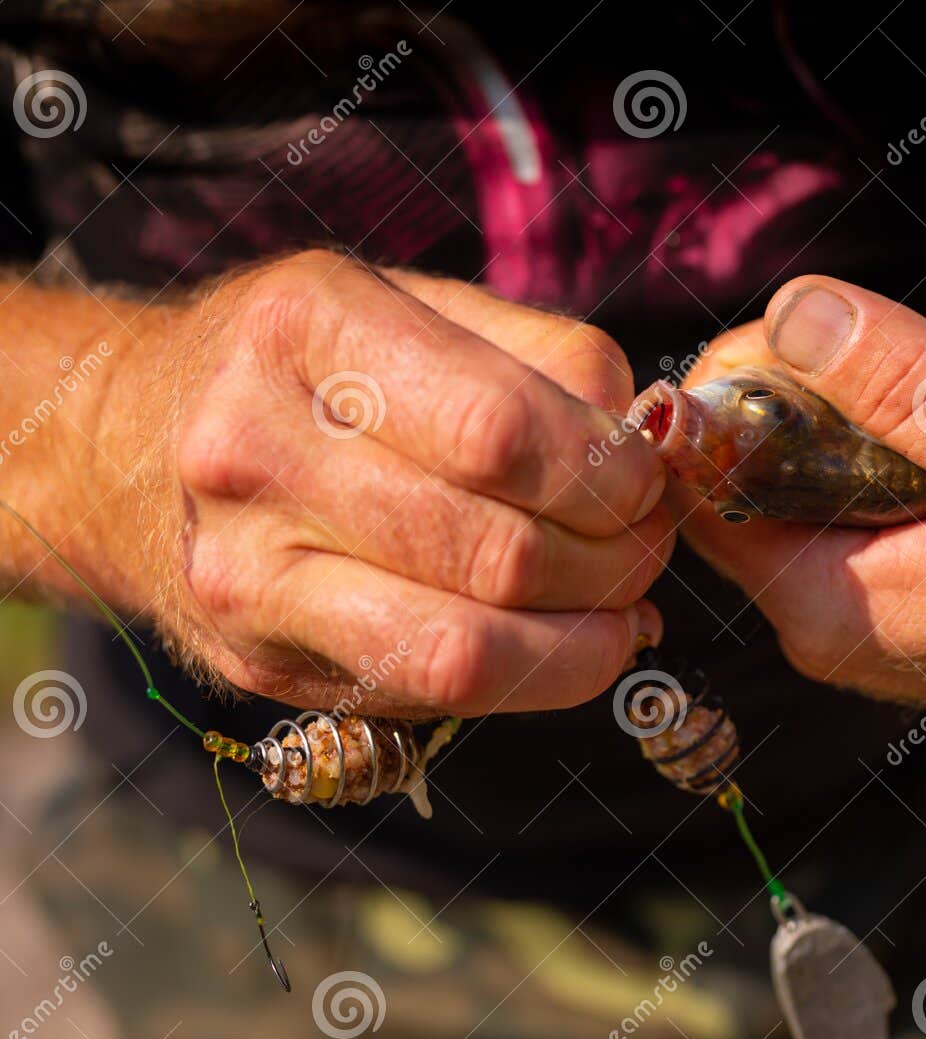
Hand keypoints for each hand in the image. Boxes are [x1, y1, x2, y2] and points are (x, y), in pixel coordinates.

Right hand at [103, 251, 670, 715]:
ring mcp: (246, 569)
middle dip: (616, 556)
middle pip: (498, 547)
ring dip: (589, 634)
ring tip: (626, 601)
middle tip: (648, 540)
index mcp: (306, 329)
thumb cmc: (303, 367)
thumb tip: (653, 444)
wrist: (118, 445)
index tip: (647, 476)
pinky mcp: (261, 658)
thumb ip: (543, 355)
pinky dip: (539, 678)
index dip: (608, 469)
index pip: (499, 429)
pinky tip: (580, 646)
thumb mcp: (409, 305)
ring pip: (467, 645)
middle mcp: (255, 449)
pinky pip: (431, 692)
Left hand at [678, 276, 925, 739]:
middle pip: (748, 479)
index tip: (796, 331)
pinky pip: (860, 486)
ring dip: (849, 408)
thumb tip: (793, 314)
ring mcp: (877, 606)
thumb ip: (914, 388)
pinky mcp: (920, 579)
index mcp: (835, 614)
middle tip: (873, 338)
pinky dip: (890, 434)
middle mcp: (836, 624)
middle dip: (792, 391)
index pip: (707, 489)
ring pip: (806, 475)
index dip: (728, 396)